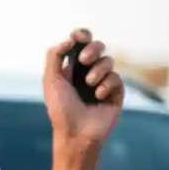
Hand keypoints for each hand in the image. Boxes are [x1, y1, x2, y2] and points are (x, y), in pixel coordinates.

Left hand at [43, 27, 124, 148]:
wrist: (76, 133)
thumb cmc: (60, 109)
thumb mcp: (51, 80)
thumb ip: (54, 57)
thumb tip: (68, 40)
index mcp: (71, 69)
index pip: (80, 45)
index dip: (82, 36)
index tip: (80, 36)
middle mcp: (87, 73)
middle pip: (97, 47)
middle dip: (93, 49)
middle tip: (85, 59)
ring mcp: (102, 83)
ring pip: (108, 61)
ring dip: (98, 70)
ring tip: (89, 84)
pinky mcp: (115, 94)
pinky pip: (117, 78)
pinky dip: (106, 85)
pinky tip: (99, 96)